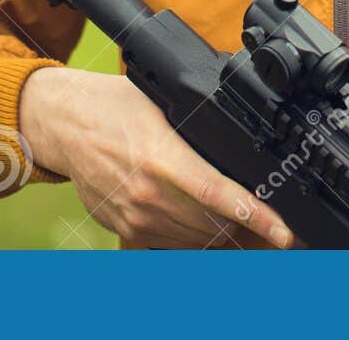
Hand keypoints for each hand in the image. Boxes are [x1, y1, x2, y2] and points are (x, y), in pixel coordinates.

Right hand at [18, 66, 293, 248]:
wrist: (64, 124)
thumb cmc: (115, 107)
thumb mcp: (165, 104)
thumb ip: (202, 129)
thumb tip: (246, 142)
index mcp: (161, 158)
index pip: (218, 195)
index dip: (256, 216)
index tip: (283, 232)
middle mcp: (148, 195)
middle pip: (215, 225)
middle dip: (254, 230)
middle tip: (282, 231)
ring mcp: (136, 217)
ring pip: (198, 241)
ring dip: (231, 238)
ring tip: (259, 232)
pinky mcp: (127, 229)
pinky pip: (174, 245)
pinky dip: (200, 240)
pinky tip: (217, 229)